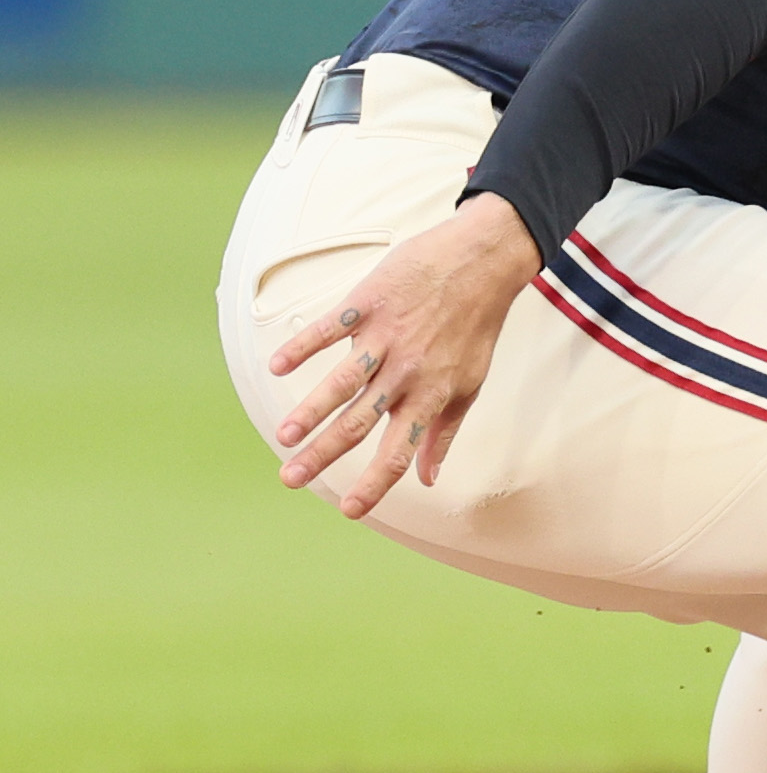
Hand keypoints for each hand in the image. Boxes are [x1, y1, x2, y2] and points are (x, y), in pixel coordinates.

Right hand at [265, 192, 540, 518]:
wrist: (483, 262)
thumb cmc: (475, 327)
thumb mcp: (470, 383)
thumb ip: (444, 432)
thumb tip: (428, 478)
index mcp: (430, 395)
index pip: (399, 451)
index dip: (374, 483)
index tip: (348, 510)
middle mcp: (406, 372)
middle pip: (359, 423)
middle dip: (324, 455)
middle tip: (290, 480)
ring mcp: (386, 336)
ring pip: (343, 381)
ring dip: (310, 410)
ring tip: (283, 436)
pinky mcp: (370, 302)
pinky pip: (331, 327)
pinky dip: (304, 346)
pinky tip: (277, 366)